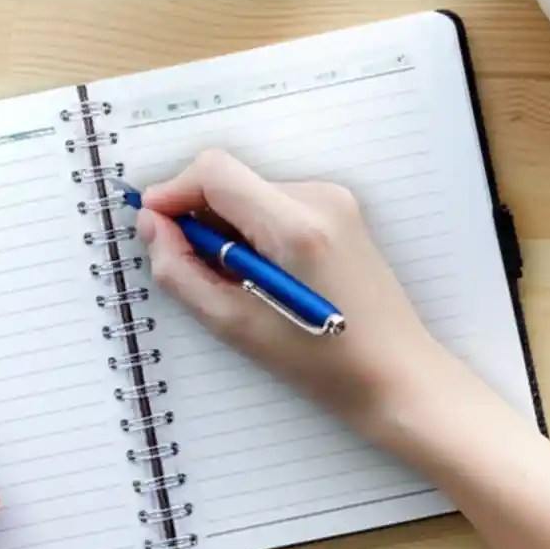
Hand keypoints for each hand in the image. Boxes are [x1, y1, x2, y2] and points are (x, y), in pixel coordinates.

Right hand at [137, 150, 440, 427]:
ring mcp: (333, 202)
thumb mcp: (235, 325)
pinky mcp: (338, 213)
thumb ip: (181, 271)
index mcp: (295, 224)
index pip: (214, 171)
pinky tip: (263, 277)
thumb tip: (152, 227)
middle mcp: (318, 199)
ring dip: (227, 229)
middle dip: (199, 220)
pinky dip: (253, 233)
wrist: (397, 376)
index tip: (153, 228)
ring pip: (248, 194)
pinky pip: (273, 206)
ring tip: (237, 286)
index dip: (172, 193)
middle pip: (230, 182)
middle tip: (195, 273)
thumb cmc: (324, 364)